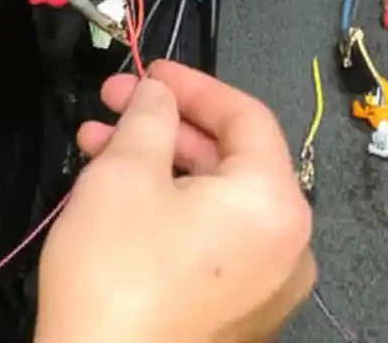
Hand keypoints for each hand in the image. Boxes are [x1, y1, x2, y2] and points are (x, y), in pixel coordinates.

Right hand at [37, 62, 314, 342]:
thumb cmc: (116, 282)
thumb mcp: (124, 173)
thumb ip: (148, 117)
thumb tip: (157, 94)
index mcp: (275, 203)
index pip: (246, 116)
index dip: (193, 85)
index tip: (152, 72)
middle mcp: (288, 247)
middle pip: (232, 159)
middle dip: (166, 127)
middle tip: (116, 106)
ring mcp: (266, 287)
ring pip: (216, 202)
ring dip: (160, 167)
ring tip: (100, 149)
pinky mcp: (238, 315)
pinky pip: (213, 242)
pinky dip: (174, 211)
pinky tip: (121, 200)